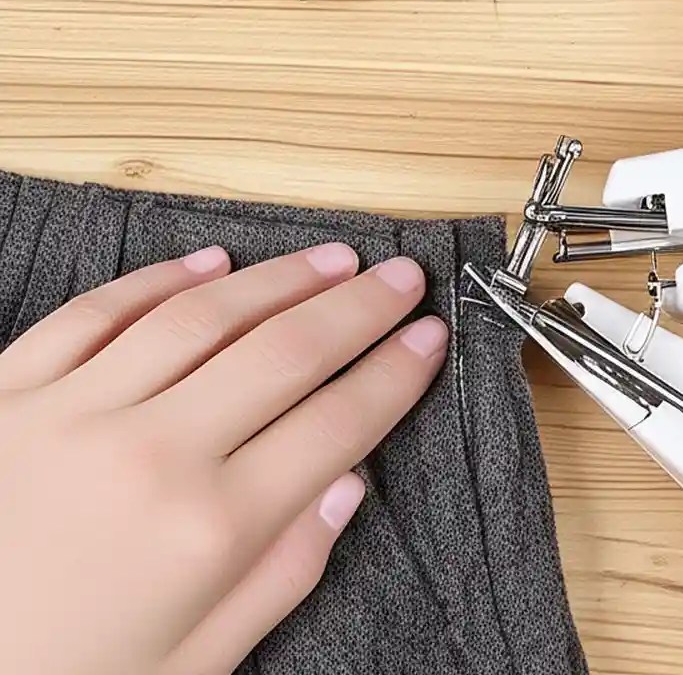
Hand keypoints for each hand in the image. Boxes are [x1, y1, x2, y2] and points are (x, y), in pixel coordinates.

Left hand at [0, 244, 447, 674]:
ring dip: (279, 279)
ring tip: (333, 260)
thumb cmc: (68, 674)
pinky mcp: (8, 393)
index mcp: (209, 529)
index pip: (336, 425)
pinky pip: (95, 314)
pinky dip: (160, 280)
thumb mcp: (201, 659)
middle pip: (284, 353)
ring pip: (201, 317)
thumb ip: (286, 570)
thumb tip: (347, 486)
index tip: (430, 340)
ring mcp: (71, 414)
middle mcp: (149, 455)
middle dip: (359, 309)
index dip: (395, 375)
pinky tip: (212, 263)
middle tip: (402, 278)